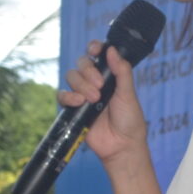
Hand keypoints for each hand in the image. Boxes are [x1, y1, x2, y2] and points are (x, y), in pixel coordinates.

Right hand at [58, 41, 147, 167]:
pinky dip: (68, 96)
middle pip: (81, 63)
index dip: (94, 48)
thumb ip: (122, 72)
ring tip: (94, 99)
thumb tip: (112, 50)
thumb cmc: (129, 120)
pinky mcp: (73, 109)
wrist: (121, 145)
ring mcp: (82, 94)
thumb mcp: (128, 94)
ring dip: (81, 85)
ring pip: (71, 76)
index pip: (97, 55)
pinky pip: (62, 95)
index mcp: (109, 75)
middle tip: (100, 87)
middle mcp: (94, 82)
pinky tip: (79, 102)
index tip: (95, 50)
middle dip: (88, 72)